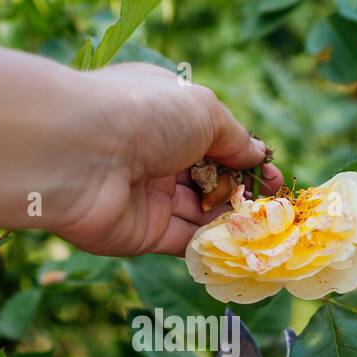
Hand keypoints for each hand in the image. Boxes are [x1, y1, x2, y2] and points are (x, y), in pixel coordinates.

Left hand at [52, 63, 284, 256]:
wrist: (82, 155)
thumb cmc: (143, 115)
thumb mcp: (203, 111)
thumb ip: (235, 138)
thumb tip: (257, 154)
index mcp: (164, 111)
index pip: (212, 137)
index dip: (244, 156)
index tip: (272, 174)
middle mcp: (153, 152)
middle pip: (207, 177)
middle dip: (242, 190)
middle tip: (275, 205)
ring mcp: (147, 194)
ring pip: (199, 211)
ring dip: (232, 219)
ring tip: (266, 226)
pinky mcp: (141, 232)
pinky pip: (185, 241)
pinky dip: (213, 244)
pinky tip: (241, 245)